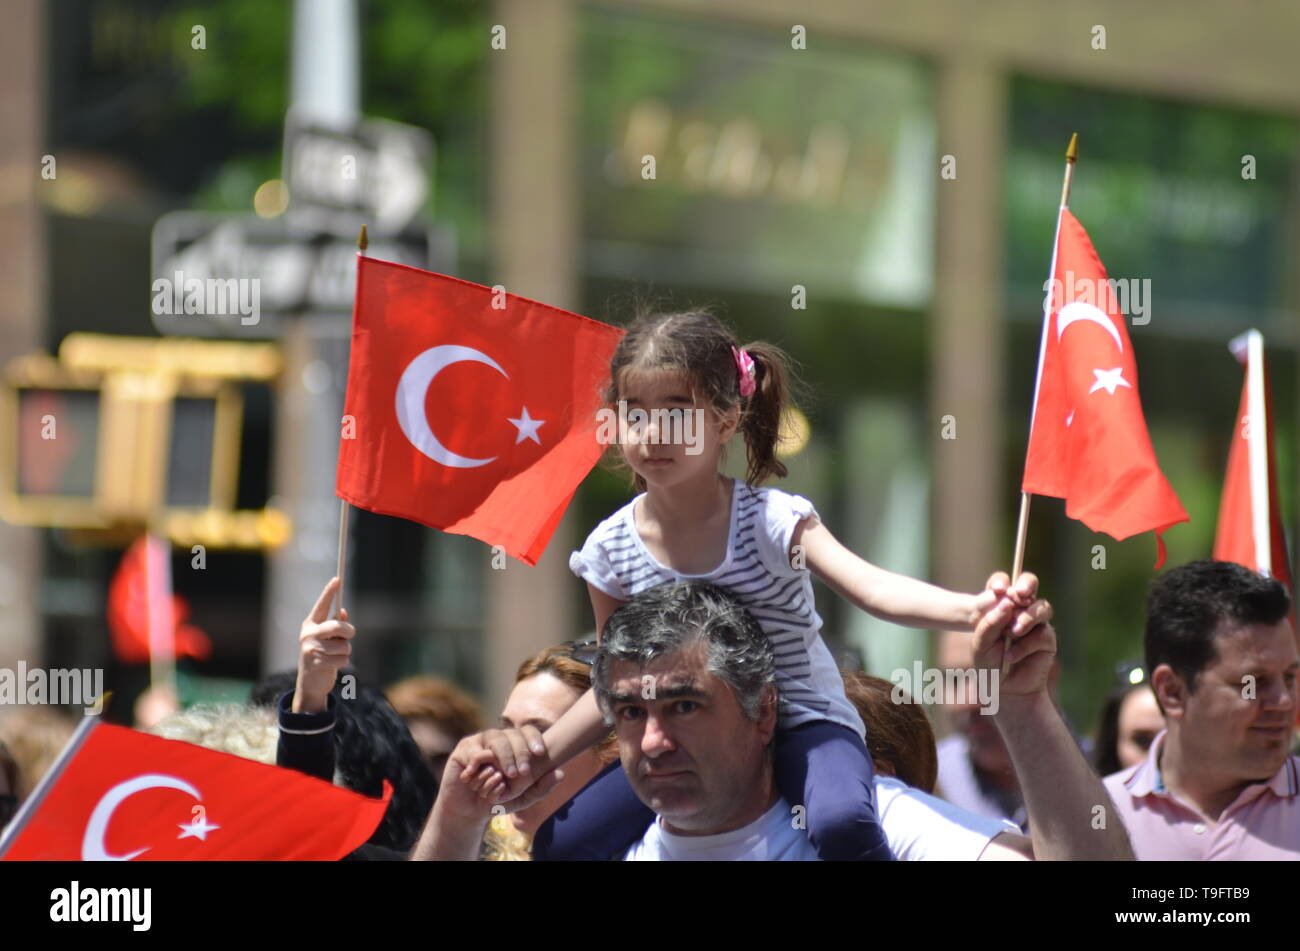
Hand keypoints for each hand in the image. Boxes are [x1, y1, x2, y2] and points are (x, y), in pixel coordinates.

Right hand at [292, 577, 353, 713]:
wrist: (309, 682)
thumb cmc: (321, 655)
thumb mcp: (325, 639)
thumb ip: (334, 625)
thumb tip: (342, 611)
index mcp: (310, 625)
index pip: (321, 606)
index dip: (329, 592)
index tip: (337, 579)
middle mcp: (308, 634)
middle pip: (337, 626)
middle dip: (348, 631)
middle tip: (349, 635)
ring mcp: (311, 649)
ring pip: (344, 645)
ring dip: (345, 651)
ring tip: (335, 656)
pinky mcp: (317, 663)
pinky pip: (343, 659)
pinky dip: (343, 663)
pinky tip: (333, 666)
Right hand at [460, 725, 553, 804]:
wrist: (471, 811)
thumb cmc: (499, 800)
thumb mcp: (522, 798)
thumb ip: (541, 788)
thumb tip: (561, 773)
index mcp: (516, 745)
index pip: (527, 732)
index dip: (534, 739)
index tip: (540, 753)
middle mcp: (499, 738)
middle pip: (512, 734)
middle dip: (519, 752)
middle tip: (523, 773)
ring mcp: (481, 741)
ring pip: (495, 739)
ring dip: (503, 757)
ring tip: (505, 776)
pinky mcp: (464, 749)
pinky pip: (474, 752)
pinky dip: (477, 766)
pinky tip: (476, 778)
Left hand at [972, 571, 1054, 699]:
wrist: (1004, 690)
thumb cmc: (989, 664)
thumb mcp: (981, 643)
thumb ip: (989, 622)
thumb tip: (1006, 603)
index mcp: (999, 605)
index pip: (1002, 584)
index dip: (1000, 581)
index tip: (997, 589)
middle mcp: (1020, 609)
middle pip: (1029, 584)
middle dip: (1026, 585)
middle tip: (1018, 594)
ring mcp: (1036, 623)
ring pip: (1041, 607)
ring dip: (1026, 617)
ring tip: (1012, 632)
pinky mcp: (1047, 640)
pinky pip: (1042, 634)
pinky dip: (1025, 646)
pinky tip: (1011, 657)